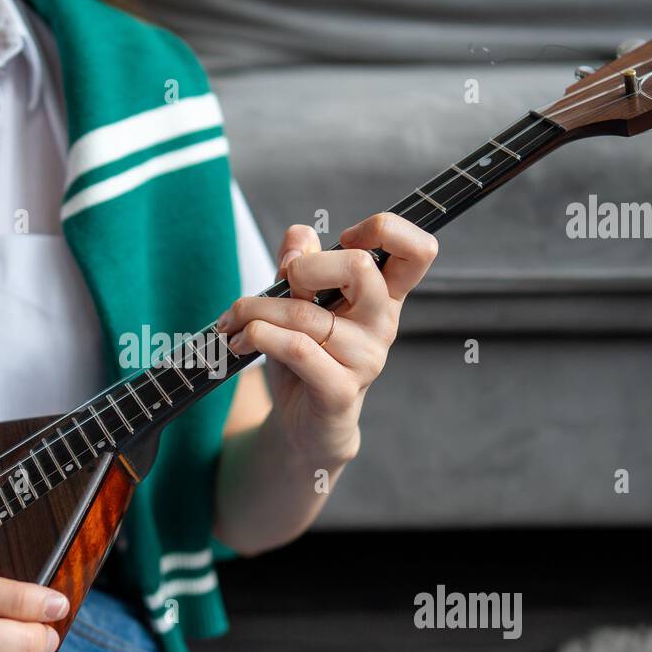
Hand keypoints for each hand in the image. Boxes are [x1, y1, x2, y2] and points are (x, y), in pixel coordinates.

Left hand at [215, 214, 436, 462]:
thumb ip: (299, 262)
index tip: (345, 237)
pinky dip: (258, 336)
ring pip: (305, 313)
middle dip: (303, 266)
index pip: (418, 250)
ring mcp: (366, 359)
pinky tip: (240, 340)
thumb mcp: (298, 302)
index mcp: (384, 296)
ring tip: (234, 321)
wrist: (302, 423)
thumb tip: (299, 236)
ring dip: (255, 310)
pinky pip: (296, 348)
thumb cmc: (304, 355)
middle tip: (280, 285)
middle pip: (359, 267)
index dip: (385, 228)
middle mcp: (383, 324)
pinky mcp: (339, 390)